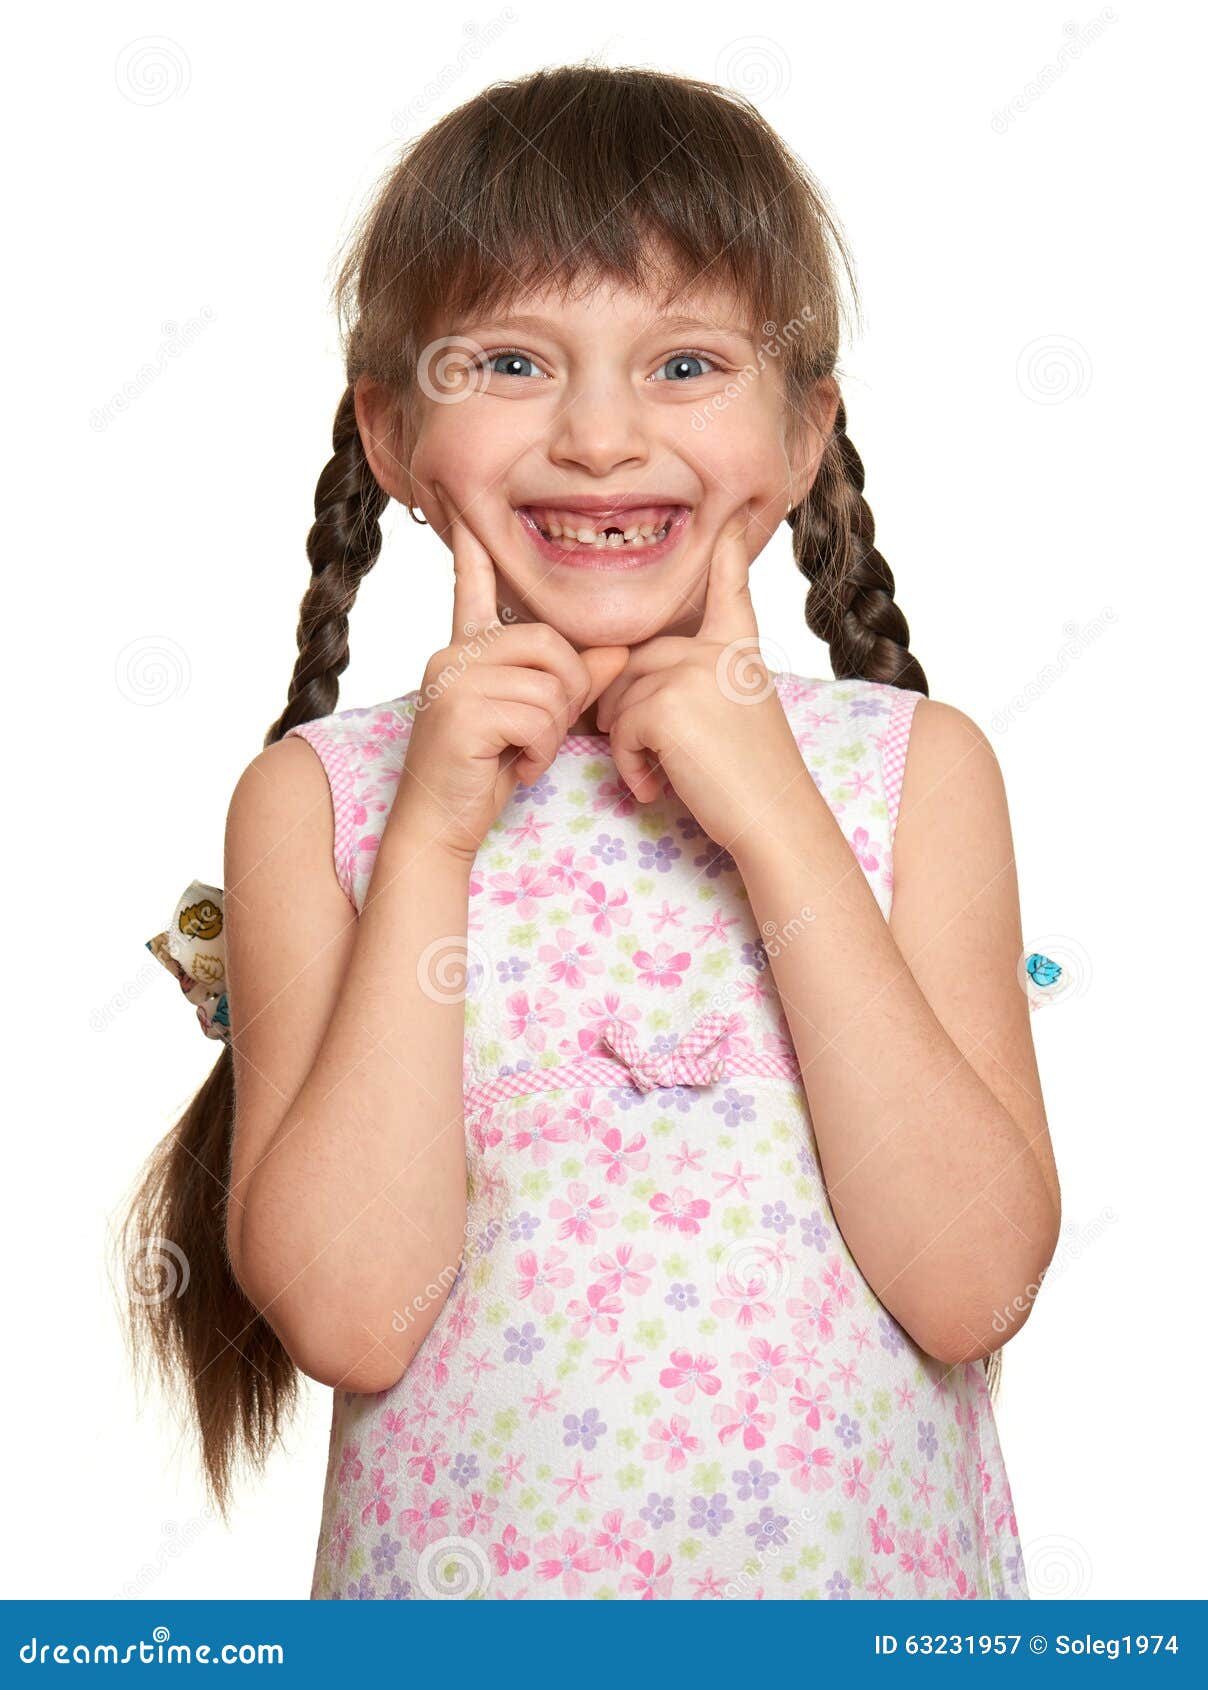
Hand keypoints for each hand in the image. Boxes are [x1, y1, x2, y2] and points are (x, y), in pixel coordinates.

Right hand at [392, 500, 629, 861]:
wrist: (439, 825)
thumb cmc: (484, 774)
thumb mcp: (535, 722)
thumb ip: (571, 682)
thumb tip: (619, 651)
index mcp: (465, 651)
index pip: (471, 589)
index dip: (475, 553)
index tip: (469, 513)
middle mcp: (452, 655)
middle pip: (547, 641)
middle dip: (566, 690)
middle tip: (544, 731)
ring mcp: (451, 680)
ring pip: (548, 682)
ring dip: (553, 728)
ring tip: (525, 752)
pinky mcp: (459, 712)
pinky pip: (537, 717)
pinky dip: (541, 751)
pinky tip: (518, 767)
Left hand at [593, 509, 805, 854]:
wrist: (774, 818)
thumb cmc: (751, 782)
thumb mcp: (733, 715)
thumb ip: (695, 684)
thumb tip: (626, 680)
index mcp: (739, 651)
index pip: (731, 590)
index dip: (729, 554)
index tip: (731, 518)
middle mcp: (718, 651)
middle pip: (638, 660)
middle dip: (623, 706)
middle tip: (638, 752)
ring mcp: (693, 672)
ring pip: (622, 695)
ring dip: (625, 743)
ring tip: (653, 775)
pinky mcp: (667, 704)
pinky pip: (618, 727)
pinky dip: (625, 764)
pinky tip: (652, 787)